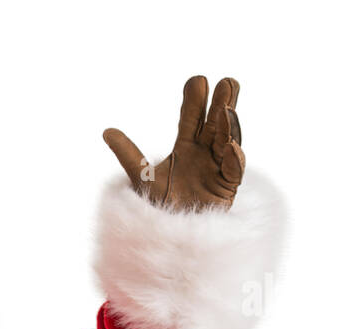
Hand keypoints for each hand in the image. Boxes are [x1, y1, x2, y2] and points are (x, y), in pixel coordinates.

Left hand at [103, 76, 244, 210]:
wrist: (169, 235)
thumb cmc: (160, 205)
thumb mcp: (142, 176)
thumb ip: (128, 154)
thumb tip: (106, 131)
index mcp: (187, 147)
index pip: (192, 119)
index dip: (195, 101)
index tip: (197, 80)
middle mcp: (205, 154)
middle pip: (216, 124)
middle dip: (221, 104)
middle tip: (225, 82)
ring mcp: (218, 169)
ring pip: (228, 142)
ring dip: (230, 126)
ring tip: (228, 109)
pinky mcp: (226, 188)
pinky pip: (233, 172)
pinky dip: (234, 159)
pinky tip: (230, 146)